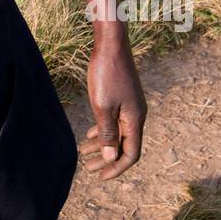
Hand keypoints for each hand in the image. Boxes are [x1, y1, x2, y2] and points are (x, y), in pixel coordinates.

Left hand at [80, 24, 146, 178]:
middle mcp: (137, 115)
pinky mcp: (123, 97)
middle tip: (88, 168)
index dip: (116, 167)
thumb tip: (111, 157)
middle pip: (124, 146)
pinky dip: (103, 130)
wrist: (111, 44)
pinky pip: (115, 121)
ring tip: (83, 153)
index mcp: (135, 119)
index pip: (131, 154)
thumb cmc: (106, 73)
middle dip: (107, 159)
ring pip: (118, 133)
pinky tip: (90, 135)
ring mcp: (131, 106)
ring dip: (103, 145)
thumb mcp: (103, 106)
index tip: (99, 176)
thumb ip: (107, 133)